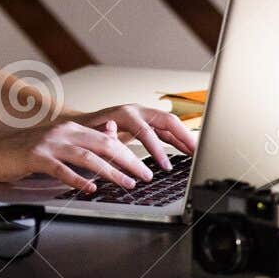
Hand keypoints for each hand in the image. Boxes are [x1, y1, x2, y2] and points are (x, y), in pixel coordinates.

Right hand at [0, 118, 157, 193]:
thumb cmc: (22, 152)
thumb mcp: (55, 144)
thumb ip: (81, 144)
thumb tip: (109, 141)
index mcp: (69, 127)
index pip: (107, 138)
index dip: (129, 152)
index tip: (145, 166)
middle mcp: (62, 131)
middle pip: (103, 144)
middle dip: (128, 161)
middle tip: (145, 175)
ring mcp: (48, 144)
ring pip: (88, 156)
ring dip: (111, 171)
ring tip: (128, 184)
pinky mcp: (35, 157)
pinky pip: (61, 169)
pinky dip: (78, 179)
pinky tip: (90, 188)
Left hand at [67, 103, 197, 171]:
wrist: (81, 122)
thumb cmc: (85, 130)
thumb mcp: (90, 134)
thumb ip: (103, 134)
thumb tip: (111, 132)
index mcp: (124, 114)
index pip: (146, 131)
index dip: (157, 149)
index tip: (165, 167)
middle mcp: (136, 111)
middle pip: (166, 120)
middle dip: (182, 136)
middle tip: (195, 152)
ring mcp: (143, 115)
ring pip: (169, 124)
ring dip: (184, 137)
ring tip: (197, 153)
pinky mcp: (145, 122)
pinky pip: (165, 130)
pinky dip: (177, 139)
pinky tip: (186, 150)